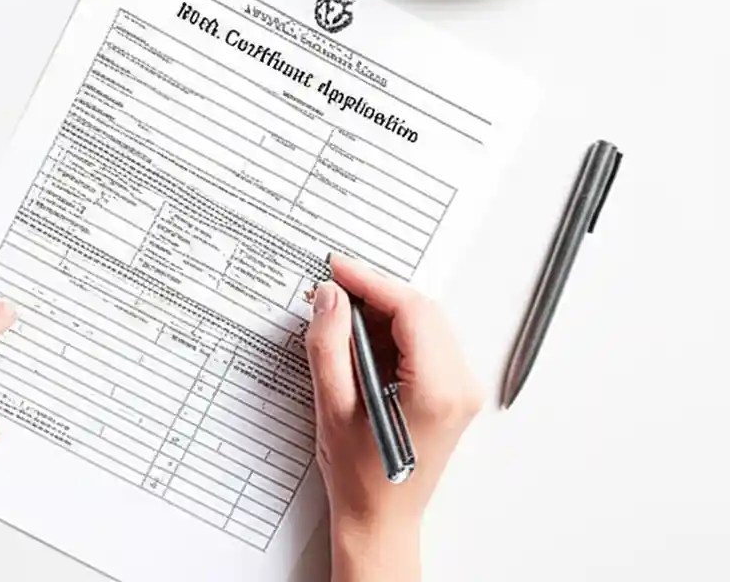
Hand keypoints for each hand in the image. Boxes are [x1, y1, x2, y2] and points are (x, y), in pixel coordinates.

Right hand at [304, 255, 482, 581]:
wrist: (381, 520)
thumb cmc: (361, 479)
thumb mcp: (333, 408)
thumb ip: (329, 347)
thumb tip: (329, 299)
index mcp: (438, 390)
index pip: (411, 311)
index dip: (371, 282)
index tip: (337, 270)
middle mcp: (460, 387)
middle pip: (422, 312)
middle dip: (375, 295)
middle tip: (330, 293)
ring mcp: (461, 391)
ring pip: (425, 324)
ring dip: (382, 314)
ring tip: (338, 321)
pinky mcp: (452, 394)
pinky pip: (425, 344)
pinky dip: (392, 333)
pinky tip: (359, 343)